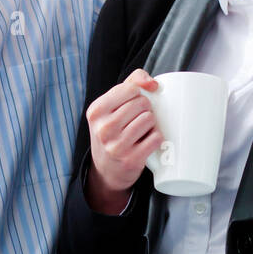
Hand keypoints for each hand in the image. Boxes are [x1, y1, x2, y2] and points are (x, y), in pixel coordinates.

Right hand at [84, 68, 162, 213]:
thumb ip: (131, 83)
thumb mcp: (111, 106)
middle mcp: (103, 128)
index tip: (135, 102)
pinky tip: (146, 142)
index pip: (131, 88)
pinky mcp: (131, 160)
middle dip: (145, 109)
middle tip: (137, 120)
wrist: (107, 170)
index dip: (139, 94)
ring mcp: (116, 146)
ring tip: (141, 132)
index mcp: (96, 111)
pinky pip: (156, 138)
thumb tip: (153, 84)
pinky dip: (156, 138)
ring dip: (151, 124)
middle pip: (143, 103)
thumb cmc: (113, 131)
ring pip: (150, 119)